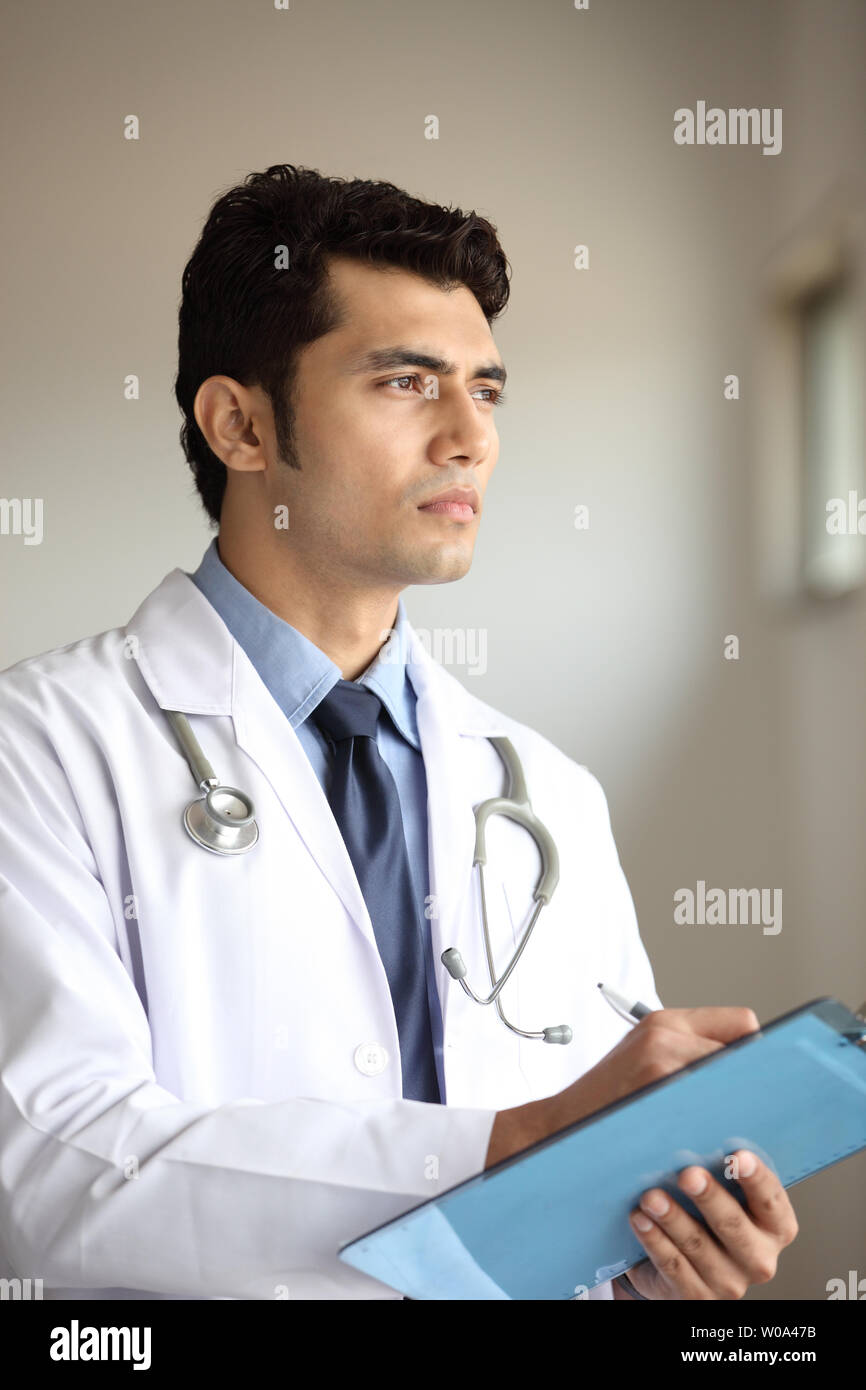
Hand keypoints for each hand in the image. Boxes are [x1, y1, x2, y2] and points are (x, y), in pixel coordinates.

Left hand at [618, 1149, 798, 1298]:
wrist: (690, 1266)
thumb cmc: (710, 1216)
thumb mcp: (725, 1194)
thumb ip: (721, 1172)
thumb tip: (693, 1134)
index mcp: (776, 1227)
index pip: (771, 1201)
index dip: (756, 1178)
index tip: (738, 1156)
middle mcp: (759, 1259)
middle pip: (733, 1225)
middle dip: (710, 1198)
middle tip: (688, 1175)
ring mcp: (729, 1282)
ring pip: (698, 1246)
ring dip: (673, 1219)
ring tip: (651, 1196)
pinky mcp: (697, 1297)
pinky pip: (673, 1266)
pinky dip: (655, 1241)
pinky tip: (640, 1220)